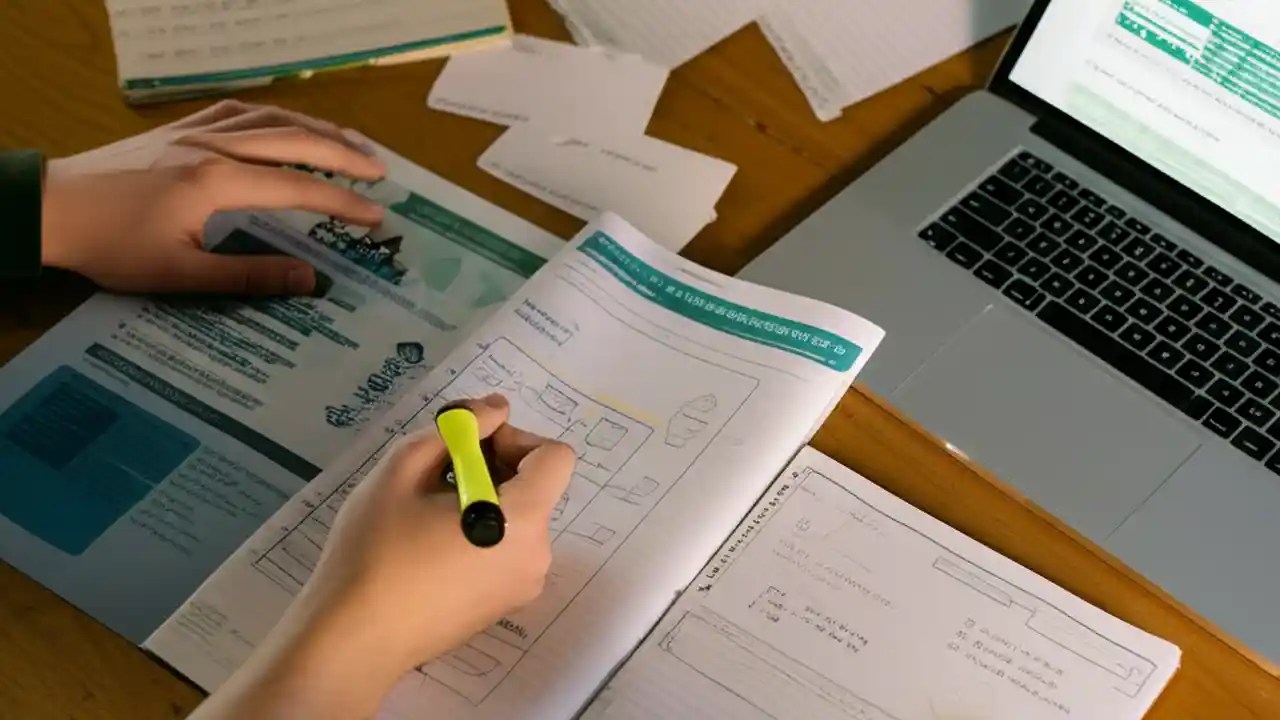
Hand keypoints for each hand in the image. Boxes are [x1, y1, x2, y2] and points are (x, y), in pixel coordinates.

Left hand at [40, 100, 386, 295]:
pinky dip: (274, 115)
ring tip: (350, 142)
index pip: (297, 187)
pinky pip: (238, 111)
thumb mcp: (180, 274)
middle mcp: (212, 147)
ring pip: (269, 117)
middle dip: (343, 153)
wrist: (49, 209)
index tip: (377, 216)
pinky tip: (287, 124)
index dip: (342, 202)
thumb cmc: (111, 248)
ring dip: (316, 128)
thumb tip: (310, 281)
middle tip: (381, 170)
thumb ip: (249, 276)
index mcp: (216, 183)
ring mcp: (194, 132)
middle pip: (294, 140)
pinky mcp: (178, 129)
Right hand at [192, 394, 573, 719]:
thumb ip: (459, 429)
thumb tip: (495, 409)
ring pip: (519, 519)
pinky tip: (429, 548)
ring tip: (425, 516)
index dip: (515, 439)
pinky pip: (507, 551)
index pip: (556, 456)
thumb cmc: (376, 549)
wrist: (353, 640)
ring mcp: (523, 587)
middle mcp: (538, 555)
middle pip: (536, 487)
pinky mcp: (503, 607)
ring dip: (483, 501)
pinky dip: (481, 534)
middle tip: (433, 478)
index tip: (466, 452)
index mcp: (524, 519)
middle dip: (492, 468)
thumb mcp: (404, 468)